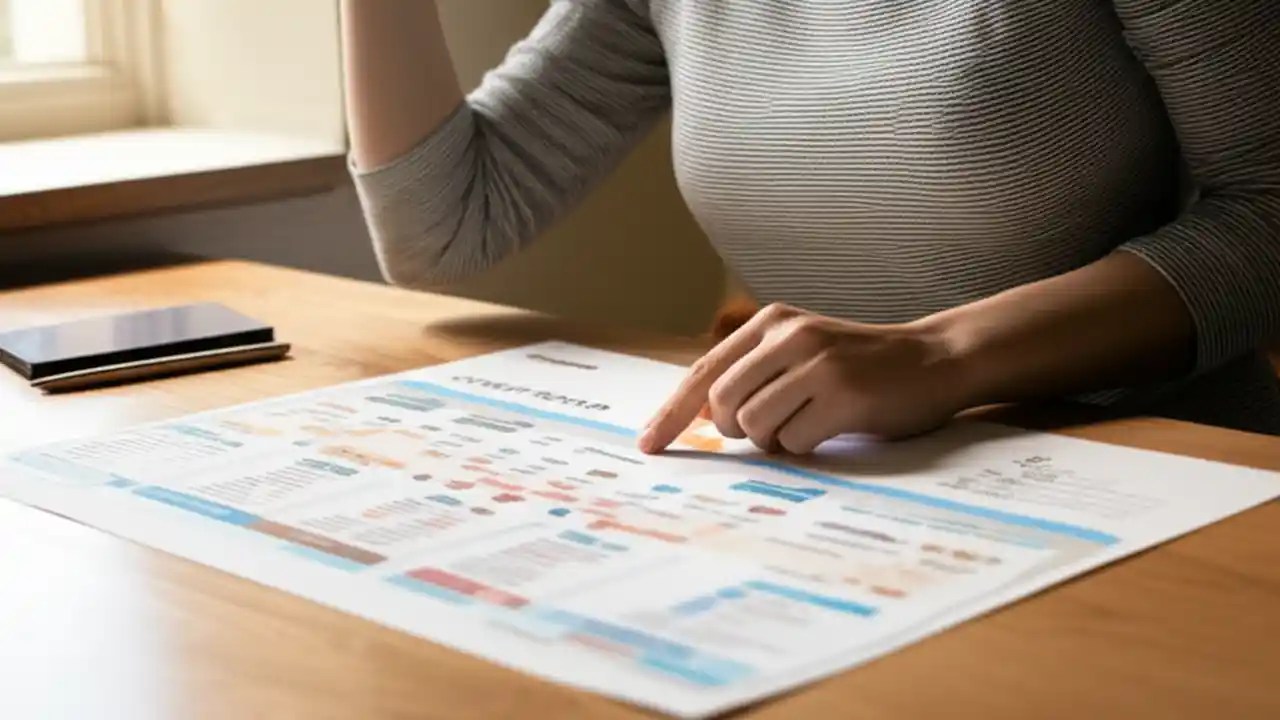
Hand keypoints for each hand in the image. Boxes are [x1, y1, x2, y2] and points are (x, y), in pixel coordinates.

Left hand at [639, 303, 970, 454]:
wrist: (935, 360)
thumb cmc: (861, 366)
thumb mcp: (802, 352)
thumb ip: (754, 373)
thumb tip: (698, 417)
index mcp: (772, 323)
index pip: (704, 372)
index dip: (671, 412)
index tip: (648, 444)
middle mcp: (790, 337)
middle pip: (722, 405)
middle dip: (737, 431)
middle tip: (775, 427)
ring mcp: (818, 364)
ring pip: (754, 426)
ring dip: (776, 440)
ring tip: (810, 422)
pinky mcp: (844, 395)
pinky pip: (794, 442)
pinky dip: (806, 447)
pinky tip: (833, 427)